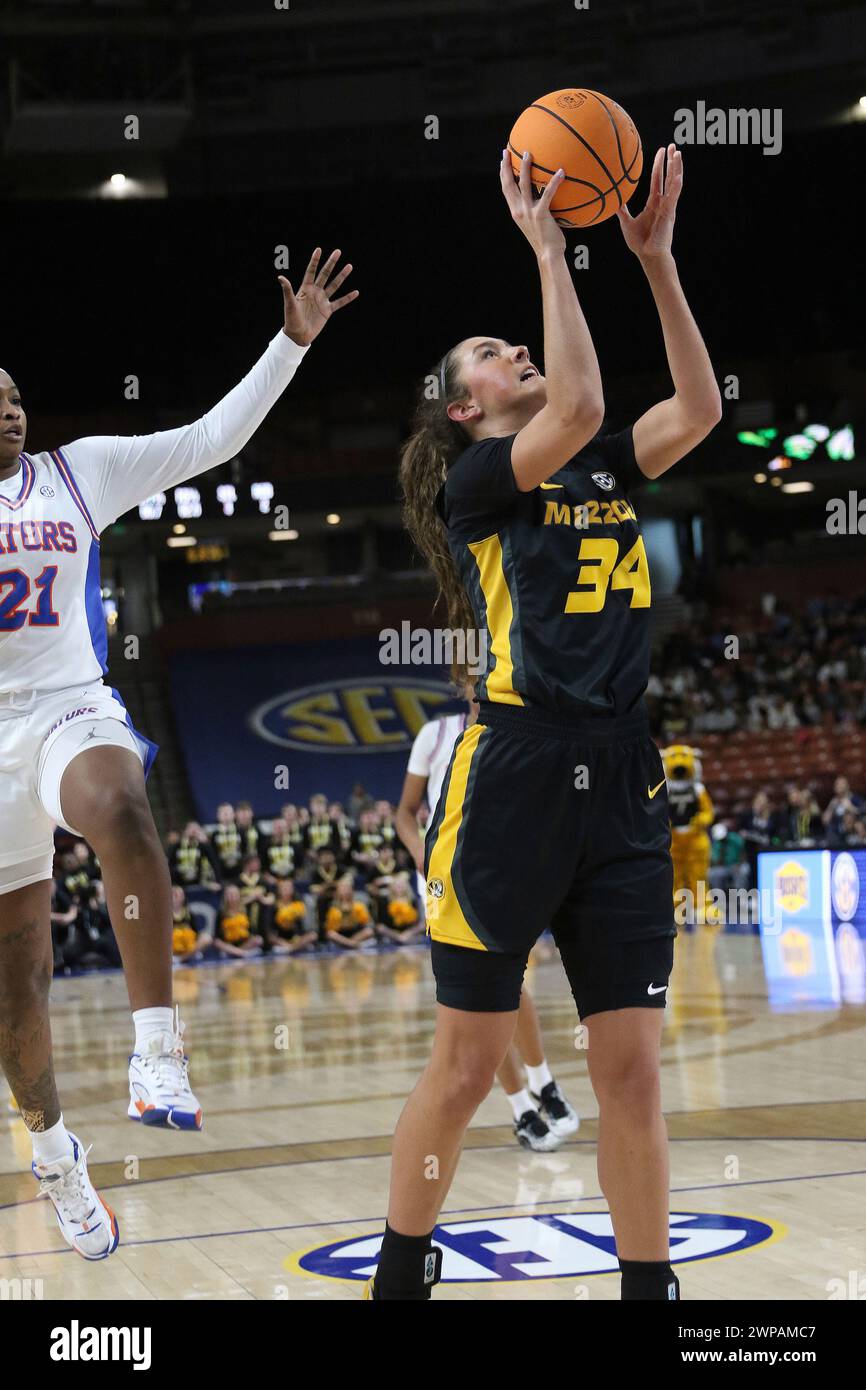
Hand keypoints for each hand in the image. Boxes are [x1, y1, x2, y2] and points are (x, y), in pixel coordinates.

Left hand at [278, 247, 358, 345]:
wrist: (298, 335)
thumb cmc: (291, 319)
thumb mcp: (289, 304)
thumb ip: (287, 290)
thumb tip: (281, 277)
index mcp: (305, 289)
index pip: (311, 271)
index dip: (315, 261)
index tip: (319, 249)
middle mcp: (315, 292)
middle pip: (325, 274)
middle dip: (331, 263)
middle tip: (338, 251)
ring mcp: (322, 300)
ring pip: (334, 285)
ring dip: (342, 276)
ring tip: (349, 266)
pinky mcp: (328, 310)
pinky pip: (339, 302)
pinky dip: (347, 298)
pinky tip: (356, 292)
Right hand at [500, 148, 565, 257]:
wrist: (548, 255)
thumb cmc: (546, 241)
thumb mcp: (535, 224)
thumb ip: (535, 210)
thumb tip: (544, 197)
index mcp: (516, 212)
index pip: (506, 190)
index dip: (502, 174)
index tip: (502, 160)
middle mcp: (518, 210)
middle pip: (509, 184)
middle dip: (506, 166)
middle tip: (507, 151)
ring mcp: (528, 212)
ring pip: (524, 185)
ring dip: (525, 168)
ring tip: (528, 154)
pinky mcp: (540, 214)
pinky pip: (547, 194)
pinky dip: (554, 182)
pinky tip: (561, 171)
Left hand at [616, 144, 681, 260]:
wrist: (648, 255)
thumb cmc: (640, 242)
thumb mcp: (627, 223)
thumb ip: (622, 210)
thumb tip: (612, 200)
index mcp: (653, 203)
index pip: (657, 180)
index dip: (659, 166)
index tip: (661, 152)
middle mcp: (662, 202)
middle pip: (667, 177)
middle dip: (670, 161)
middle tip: (672, 146)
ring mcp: (667, 207)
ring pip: (673, 183)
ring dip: (676, 168)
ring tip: (678, 153)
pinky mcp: (669, 213)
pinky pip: (673, 198)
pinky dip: (676, 187)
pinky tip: (678, 176)